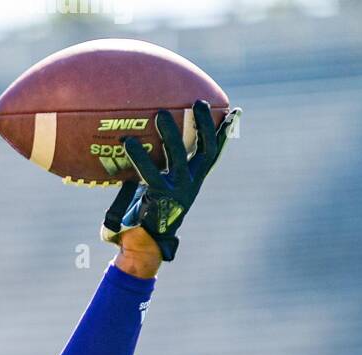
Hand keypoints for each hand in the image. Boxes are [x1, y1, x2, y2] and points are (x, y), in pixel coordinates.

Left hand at [101, 99, 239, 261]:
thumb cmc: (143, 217)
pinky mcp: (160, 196)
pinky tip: (128, 141)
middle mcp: (190, 184)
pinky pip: (149, 171)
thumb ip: (153, 173)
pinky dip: (138, 156)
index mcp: (194, 181)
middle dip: (204, 124)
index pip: (213, 154)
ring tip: (160, 113)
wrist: (141, 246)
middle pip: (204, 149)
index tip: (233, 112)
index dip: (223, 133)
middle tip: (198, 101)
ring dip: (171, 133)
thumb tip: (135, 146)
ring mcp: (177, 190)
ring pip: (178, 156)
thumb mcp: (154, 191)